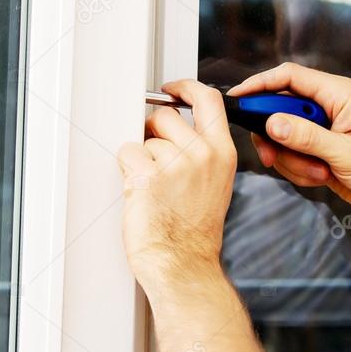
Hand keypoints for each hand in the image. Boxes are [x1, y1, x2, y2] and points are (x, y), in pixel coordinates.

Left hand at [116, 79, 234, 294]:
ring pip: (144, 138)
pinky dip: (128, 170)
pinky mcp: (147, 174)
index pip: (208, 100)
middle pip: (166, 116)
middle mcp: (202, 154)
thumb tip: (176, 126)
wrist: (183, 263)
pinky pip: (127, 152)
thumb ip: (203, 150)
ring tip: (155, 187)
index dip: (185, 88)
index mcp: (222, 154)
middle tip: (157, 161)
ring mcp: (175, 163)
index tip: (171, 90)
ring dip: (142, 158)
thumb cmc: (195, 231)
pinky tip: (142, 192)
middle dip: (155, 132)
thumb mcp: (216, 183)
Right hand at [227, 62, 350, 215]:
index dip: (260, 84)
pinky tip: (322, 178)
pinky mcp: (317, 150)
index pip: (289, 77)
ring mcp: (320, 129)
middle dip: (275, 137)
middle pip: (278, 109)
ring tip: (319, 173)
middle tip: (272, 157)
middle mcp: (326, 107)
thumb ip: (308, 137)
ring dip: (292, 161)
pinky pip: (290, 156)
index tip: (238, 98)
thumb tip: (273, 123)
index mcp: (337, 94)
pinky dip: (299, 171)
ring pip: (281, 137)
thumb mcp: (346, 153)